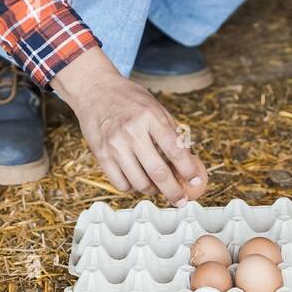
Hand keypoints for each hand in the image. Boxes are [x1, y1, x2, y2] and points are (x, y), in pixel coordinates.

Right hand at [51, 48, 207, 205]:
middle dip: (174, 191)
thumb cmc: (130, 99)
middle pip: (158, 172)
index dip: (188, 170)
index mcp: (151, 116)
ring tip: (157, 188)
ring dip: (152, 191)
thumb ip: (171, 132)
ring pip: (139, 182)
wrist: (95, 90)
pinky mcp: (100, 154)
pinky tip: (137, 181)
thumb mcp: (155, 107)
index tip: (196, 182)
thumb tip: (188, 161)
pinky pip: (120, 183)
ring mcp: (114, 144)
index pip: (175, 150)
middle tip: (181, 201)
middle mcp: (132, 131)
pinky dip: (132, 187)